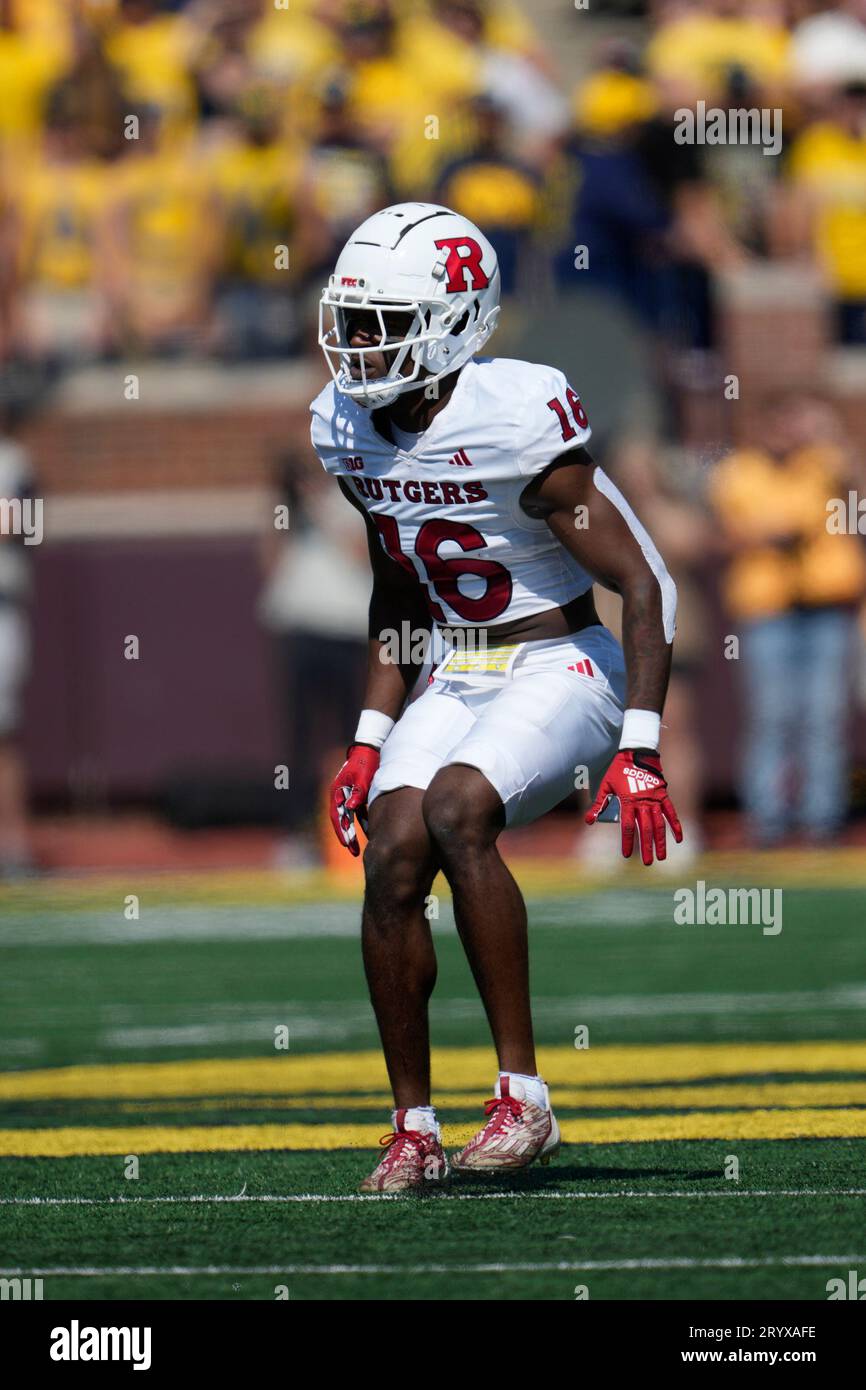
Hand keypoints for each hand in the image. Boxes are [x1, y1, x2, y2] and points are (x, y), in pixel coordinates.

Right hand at [329, 744, 380, 855]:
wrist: (371, 749)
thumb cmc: (365, 762)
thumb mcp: (362, 778)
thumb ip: (357, 793)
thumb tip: (350, 809)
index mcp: (337, 791)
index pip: (337, 815)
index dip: (342, 830)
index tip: (347, 844)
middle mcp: (340, 795)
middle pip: (342, 820)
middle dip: (347, 836)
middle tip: (354, 851)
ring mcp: (348, 795)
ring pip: (350, 818)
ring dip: (354, 831)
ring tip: (359, 847)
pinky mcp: (357, 794)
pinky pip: (358, 812)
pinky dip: (363, 821)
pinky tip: (370, 832)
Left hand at [586, 749, 682, 865]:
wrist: (637, 753)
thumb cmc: (618, 770)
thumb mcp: (606, 785)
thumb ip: (598, 804)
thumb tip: (588, 821)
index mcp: (628, 801)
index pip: (628, 827)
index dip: (627, 841)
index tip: (626, 854)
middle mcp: (643, 802)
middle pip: (646, 829)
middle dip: (646, 847)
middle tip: (648, 863)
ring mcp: (655, 799)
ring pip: (660, 824)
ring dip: (661, 841)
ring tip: (661, 857)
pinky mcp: (663, 795)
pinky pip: (671, 813)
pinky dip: (675, 826)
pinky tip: (678, 839)